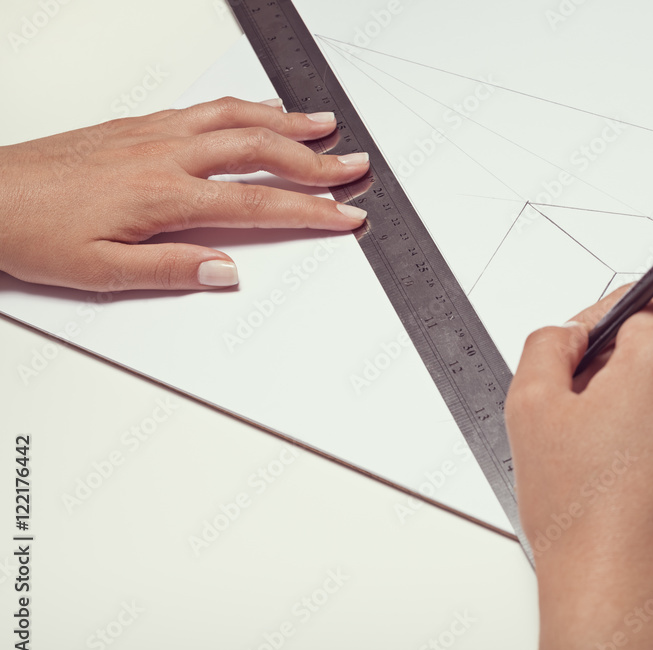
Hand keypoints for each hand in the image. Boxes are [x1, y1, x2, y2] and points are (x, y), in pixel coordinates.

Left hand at [0, 97, 369, 291]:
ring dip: (286, 120)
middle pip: (258, 149)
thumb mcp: (99, 273)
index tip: (345, 215)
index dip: (309, 211)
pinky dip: (243, 107)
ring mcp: (152, 133)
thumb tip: (225, 272)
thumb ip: (169, 271)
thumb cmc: (33, 231)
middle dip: (314, 160)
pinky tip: (256, 111)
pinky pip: (204, 108)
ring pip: (234, 116)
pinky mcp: (136, 124)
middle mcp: (164, 154)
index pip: (255, 204)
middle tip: (353, 165)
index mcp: (162, 195)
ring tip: (323, 124)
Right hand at [505, 287, 652, 649]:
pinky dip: (652, 440)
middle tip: (574, 420)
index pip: (634, 303)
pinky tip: (619, 480)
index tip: (574, 358)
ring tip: (595, 460)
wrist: (623, 596)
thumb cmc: (585, 516)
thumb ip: (547, 343)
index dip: (593, 330)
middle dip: (611, 372)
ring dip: (631, 408)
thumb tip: (569, 332)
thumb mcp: (530, 405)